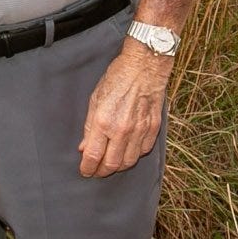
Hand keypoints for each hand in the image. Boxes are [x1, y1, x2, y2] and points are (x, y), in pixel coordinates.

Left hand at [77, 39, 169, 178]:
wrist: (144, 66)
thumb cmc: (117, 79)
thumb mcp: (95, 100)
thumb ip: (89, 127)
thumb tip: (84, 147)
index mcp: (104, 122)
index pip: (93, 156)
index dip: (87, 168)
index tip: (85, 171)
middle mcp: (122, 130)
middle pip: (112, 165)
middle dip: (101, 172)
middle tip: (96, 171)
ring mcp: (140, 130)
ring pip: (129, 162)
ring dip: (118, 166)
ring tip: (111, 164)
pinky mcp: (153, 128)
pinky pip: (143, 151)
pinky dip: (134, 155)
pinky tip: (127, 151)